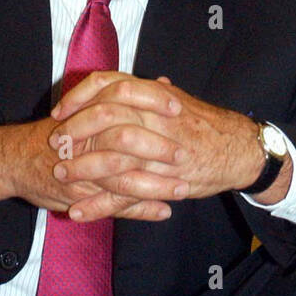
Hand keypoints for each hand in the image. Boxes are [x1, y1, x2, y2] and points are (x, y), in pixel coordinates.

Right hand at [0, 93, 184, 220]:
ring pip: (123, 176)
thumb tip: (164, 82)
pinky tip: (163, 211)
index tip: (178, 106)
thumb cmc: (58, 130)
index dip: (151, 100)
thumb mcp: (88, 105)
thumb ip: (125, 96)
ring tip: (183, 188)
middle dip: (157, 147)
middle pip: (125, 136)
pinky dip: (140, 209)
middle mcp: (85, 136)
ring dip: (156, 184)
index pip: (123, 95)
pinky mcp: (78, 193)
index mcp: (90, 109)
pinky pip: (113, 203)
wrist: (14, 158)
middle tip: (182, 154)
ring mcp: (82, 166)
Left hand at [51, 73, 284, 221]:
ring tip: (59, 176)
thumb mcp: (179, 102)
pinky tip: (78, 212)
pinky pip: (124, 195)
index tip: (60, 109)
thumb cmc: (208, 125)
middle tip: (56, 143)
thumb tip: (147, 83)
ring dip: (81, 168)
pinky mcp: (162, 182)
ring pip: (111, 157)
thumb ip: (156, 95)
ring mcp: (159, 151)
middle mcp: (155, 118)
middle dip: (74, 131)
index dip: (80, 96)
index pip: (109, 84)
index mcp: (154, 96)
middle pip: (104, 117)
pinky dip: (98, 205)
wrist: (239, 149)